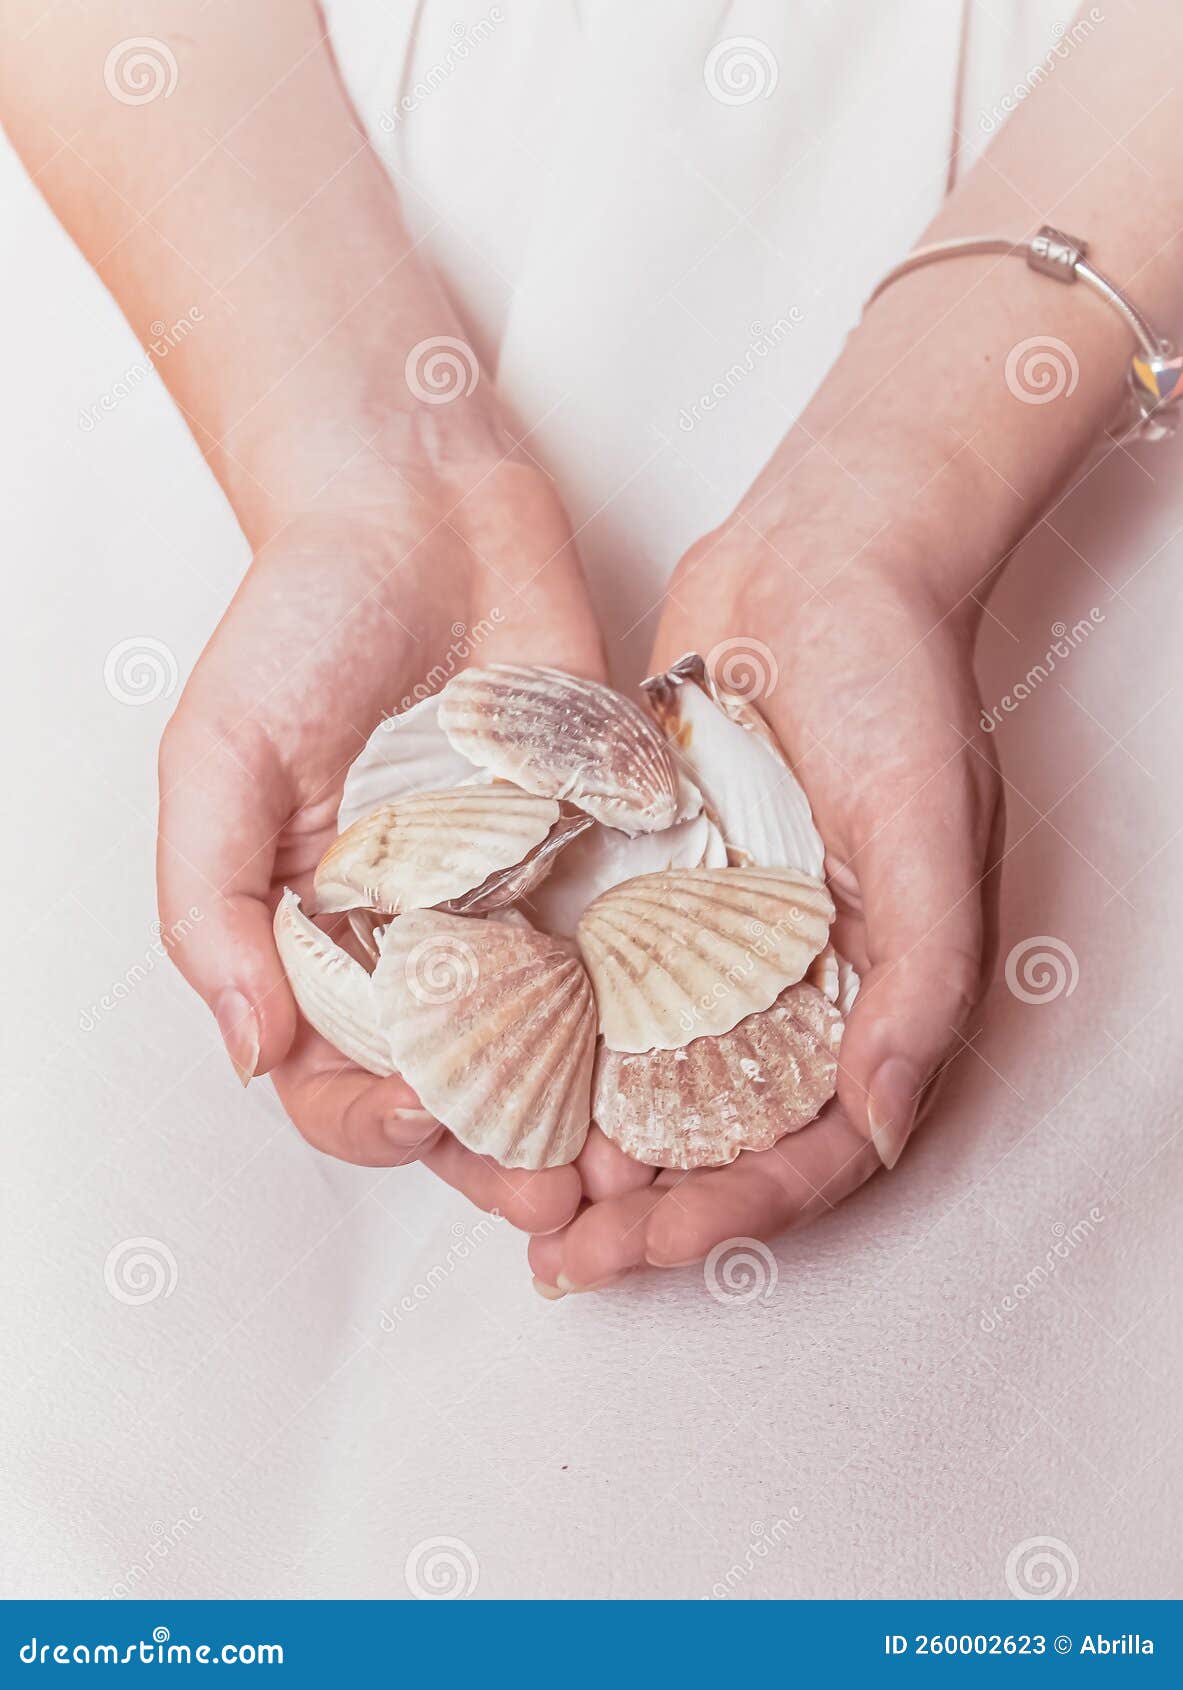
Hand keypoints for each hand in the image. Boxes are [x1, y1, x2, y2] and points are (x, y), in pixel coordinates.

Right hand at [158, 433, 605, 1235]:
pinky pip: (634, 951)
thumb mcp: (217, 760)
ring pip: (560, 1046)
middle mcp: (425, 939)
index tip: (424, 1118)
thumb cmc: (299, 622)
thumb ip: (212, 906)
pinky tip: (695, 1056)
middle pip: (465, 1087)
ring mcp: (521, 902)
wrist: (421, 507)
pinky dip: (662, 1014)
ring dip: (594, 1115)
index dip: (378, 1120)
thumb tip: (249, 1050)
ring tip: (637, 1163)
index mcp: (324, 940)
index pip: (341, 1075)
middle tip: (559, 1201)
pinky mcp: (603, 854)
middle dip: (506, 1155)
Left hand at [530, 523, 1002, 1291]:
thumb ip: (918, 981)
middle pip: (714, 1134)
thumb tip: (881, 1125)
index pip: (803, 1147)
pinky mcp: (652, 883)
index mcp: (871, 994)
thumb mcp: (931, 829)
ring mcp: (717, 939)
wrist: (823, 554)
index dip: (726, 1213)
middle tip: (556, 1248)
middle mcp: (792, 984)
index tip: (637, 1242)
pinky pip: (600, 976)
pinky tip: (488, 1059)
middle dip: (639, 1204)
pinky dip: (554, 1029)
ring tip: (506, 1178)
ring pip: (646, 1072)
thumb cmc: (898, 682)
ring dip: (582, 1135)